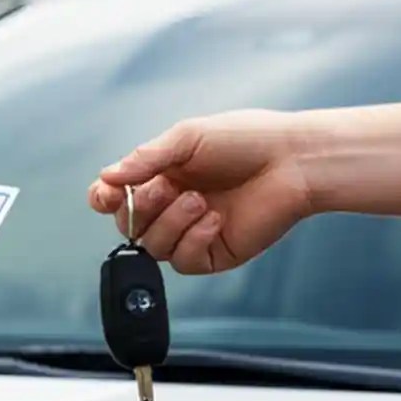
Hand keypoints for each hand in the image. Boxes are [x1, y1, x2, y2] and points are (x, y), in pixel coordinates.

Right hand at [87, 109, 318, 273]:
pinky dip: (193, 240)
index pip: (116, 198)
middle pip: (129, 226)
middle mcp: (171, 207)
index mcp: (161, 176)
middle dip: (142, 208)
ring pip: (153, 247)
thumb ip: (145, 159)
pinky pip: (184, 261)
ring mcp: (192, 233)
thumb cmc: (246, 140)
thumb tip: (107, 177)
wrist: (295, 160)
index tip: (108, 193)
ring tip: (199, 200)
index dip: (104, 199)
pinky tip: (215, 219)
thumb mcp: (187, 138)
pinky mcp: (215, 254)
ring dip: (170, 223)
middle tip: (168, 186)